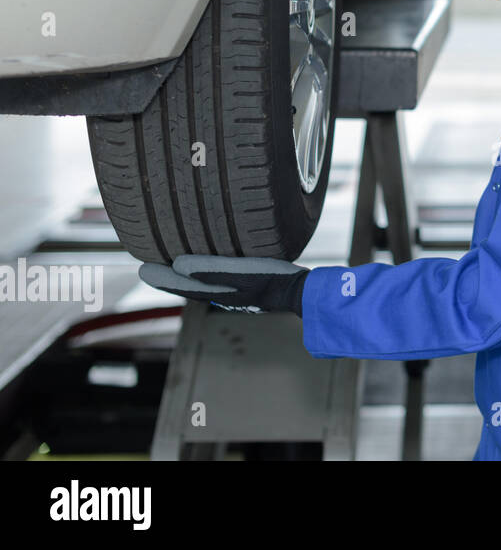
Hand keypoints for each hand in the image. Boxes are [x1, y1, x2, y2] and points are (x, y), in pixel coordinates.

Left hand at [139, 255, 309, 315]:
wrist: (301, 291)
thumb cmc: (273, 281)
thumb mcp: (241, 274)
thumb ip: (210, 270)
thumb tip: (177, 264)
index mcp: (218, 291)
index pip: (182, 286)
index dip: (163, 278)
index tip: (142, 270)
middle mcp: (223, 292)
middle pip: (189, 286)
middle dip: (170, 278)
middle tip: (150, 268)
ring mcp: (237, 289)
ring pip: (203, 283)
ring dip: (186, 276)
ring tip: (174, 266)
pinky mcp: (249, 283)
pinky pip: (219, 278)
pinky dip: (206, 274)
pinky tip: (213, 266)